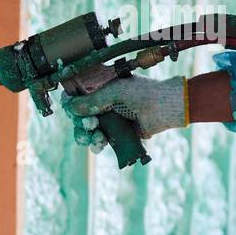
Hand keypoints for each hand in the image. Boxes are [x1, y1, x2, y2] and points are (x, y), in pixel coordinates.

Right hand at [63, 75, 187, 150]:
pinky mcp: (117, 134)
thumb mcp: (114, 92)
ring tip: (97, 137)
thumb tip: (70, 107)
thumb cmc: (144, 93)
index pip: (78, 97)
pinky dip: (96, 144)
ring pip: (87, 131)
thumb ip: (91, 100)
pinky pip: (100, 141)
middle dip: (81, 123)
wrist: (166, 108)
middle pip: (79, 116)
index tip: (69, 109)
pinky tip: (100, 144)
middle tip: (90, 124)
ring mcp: (110, 120)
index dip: (71, 104)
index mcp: (102, 90)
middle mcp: (104, 104)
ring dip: (87, 135)